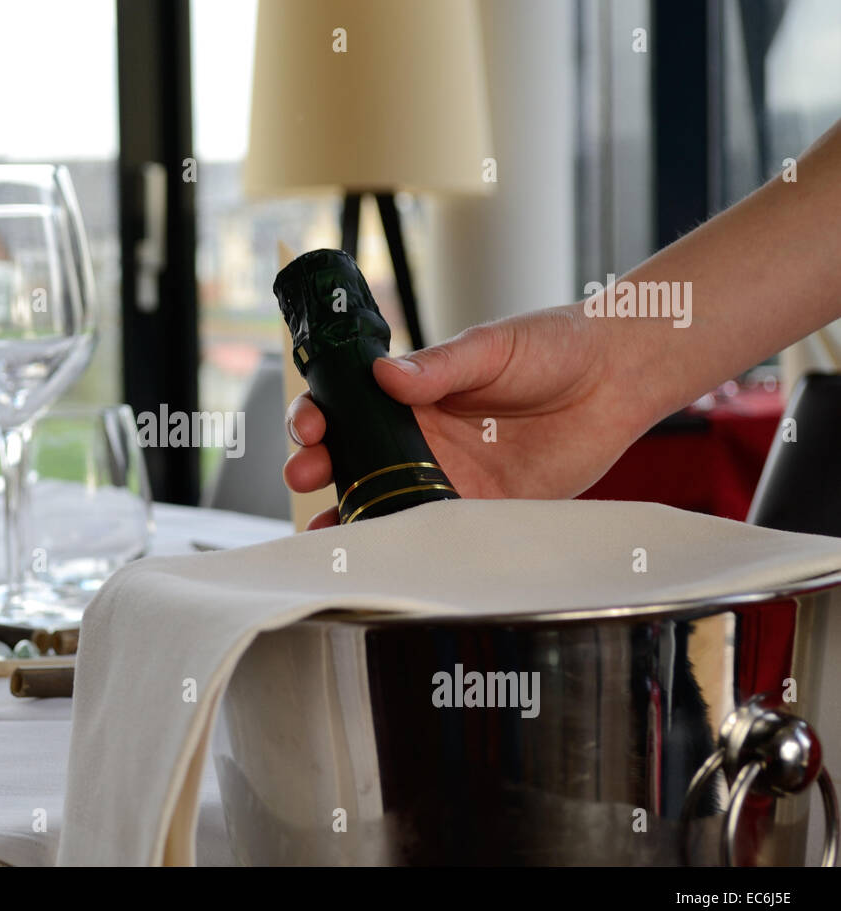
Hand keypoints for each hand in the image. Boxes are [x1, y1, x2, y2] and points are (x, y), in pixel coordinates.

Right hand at [283, 306, 653, 528]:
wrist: (618, 377)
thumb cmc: (554, 346)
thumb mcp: (491, 346)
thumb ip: (439, 366)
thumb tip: (384, 374)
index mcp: (411, 392)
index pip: (346, 406)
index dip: (318, 417)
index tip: (310, 426)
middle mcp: (419, 436)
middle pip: (351, 458)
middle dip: (315, 467)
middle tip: (305, 473)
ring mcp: (446, 474)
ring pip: (383, 500)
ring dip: (348, 514)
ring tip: (324, 529)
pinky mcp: (482, 507)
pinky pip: (437, 530)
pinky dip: (407, 544)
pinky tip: (385, 551)